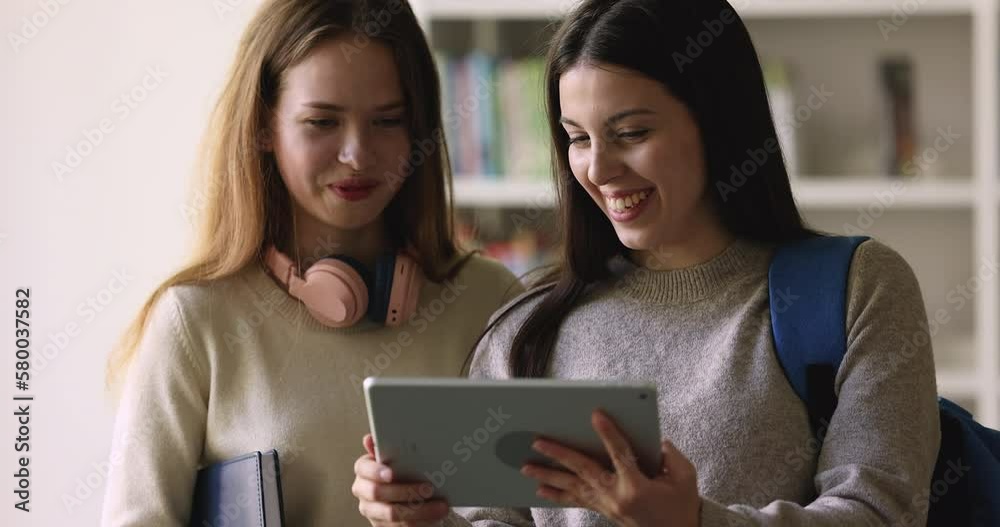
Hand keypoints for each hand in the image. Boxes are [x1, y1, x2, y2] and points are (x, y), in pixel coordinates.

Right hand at [352, 434, 449, 525]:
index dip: (376, 471)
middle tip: (429, 488)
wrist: (405, 499)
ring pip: (393, 513)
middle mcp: (364, 493)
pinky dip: (422, 521)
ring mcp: (374, 512)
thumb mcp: (396, 460)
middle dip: (405, 490)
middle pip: (378, 492)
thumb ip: (386, 449)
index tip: (391, 473)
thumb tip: (370, 438)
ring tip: (441, 506)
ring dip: (420, 510)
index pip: (363, 468)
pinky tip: (437, 515)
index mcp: (364, 472)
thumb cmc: (401, 474)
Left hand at [521, 410, 700, 526]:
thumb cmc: (681, 506)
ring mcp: (607, 505)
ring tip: (526, 467)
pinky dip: (557, 496)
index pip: (619, 454)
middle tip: (538, 442)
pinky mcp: (604, 510)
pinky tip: (540, 491)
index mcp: (637, 486)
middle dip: (559, 455)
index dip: (608, 433)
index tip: (596, 415)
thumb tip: (654, 440)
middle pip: (583, 470)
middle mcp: (616, 496)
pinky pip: (577, 501)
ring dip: (548, 476)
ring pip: (573, 487)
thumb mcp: (685, 478)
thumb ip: (670, 456)